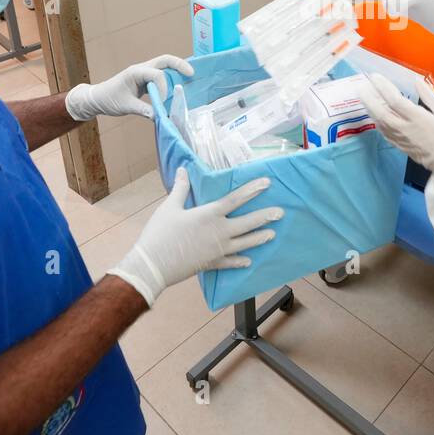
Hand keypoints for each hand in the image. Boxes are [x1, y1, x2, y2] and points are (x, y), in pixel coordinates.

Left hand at [65, 54, 193, 121]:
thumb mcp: (125, 106)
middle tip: (192, 73)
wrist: (97, 98)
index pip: (157, 75)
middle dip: (180, 65)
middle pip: (165, 60)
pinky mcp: (145, 80)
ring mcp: (144, 73)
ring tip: (190, 80)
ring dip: (177, 71)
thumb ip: (143, 110)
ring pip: (165, 66)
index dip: (164, 88)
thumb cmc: (108, 99)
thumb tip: (160, 117)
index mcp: (136, 72)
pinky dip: (171, 80)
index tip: (163, 102)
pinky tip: (178, 88)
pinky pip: (162, 76)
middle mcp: (141, 69)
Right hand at [109, 170, 282, 305]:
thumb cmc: (160, 233)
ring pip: (244, 243)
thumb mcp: (170, 206)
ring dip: (259, 238)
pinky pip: (230, 263)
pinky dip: (240, 262)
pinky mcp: (211, 264)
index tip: (267, 183)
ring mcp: (217, 250)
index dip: (252, 190)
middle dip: (265, 217)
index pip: (235, 199)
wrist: (153, 265)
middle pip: (247, 223)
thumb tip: (182, 169)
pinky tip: (248, 261)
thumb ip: (180, 188)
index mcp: (209, 214)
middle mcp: (219, 232)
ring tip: (272, 234)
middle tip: (281, 213)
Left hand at [359, 73, 433, 173]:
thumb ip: (429, 96)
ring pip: (379, 122)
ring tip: (366, 97)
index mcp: (418, 118)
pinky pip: (383, 131)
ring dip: (370, 109)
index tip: (375, 77)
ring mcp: (400, 138)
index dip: (383, 87)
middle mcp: (405, 128)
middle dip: (368, 99)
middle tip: (362, 86)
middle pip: (380, 112)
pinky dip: (377, 120)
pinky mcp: (399, 145)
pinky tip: (376, 114)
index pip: (394, 100)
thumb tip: (416, 81)